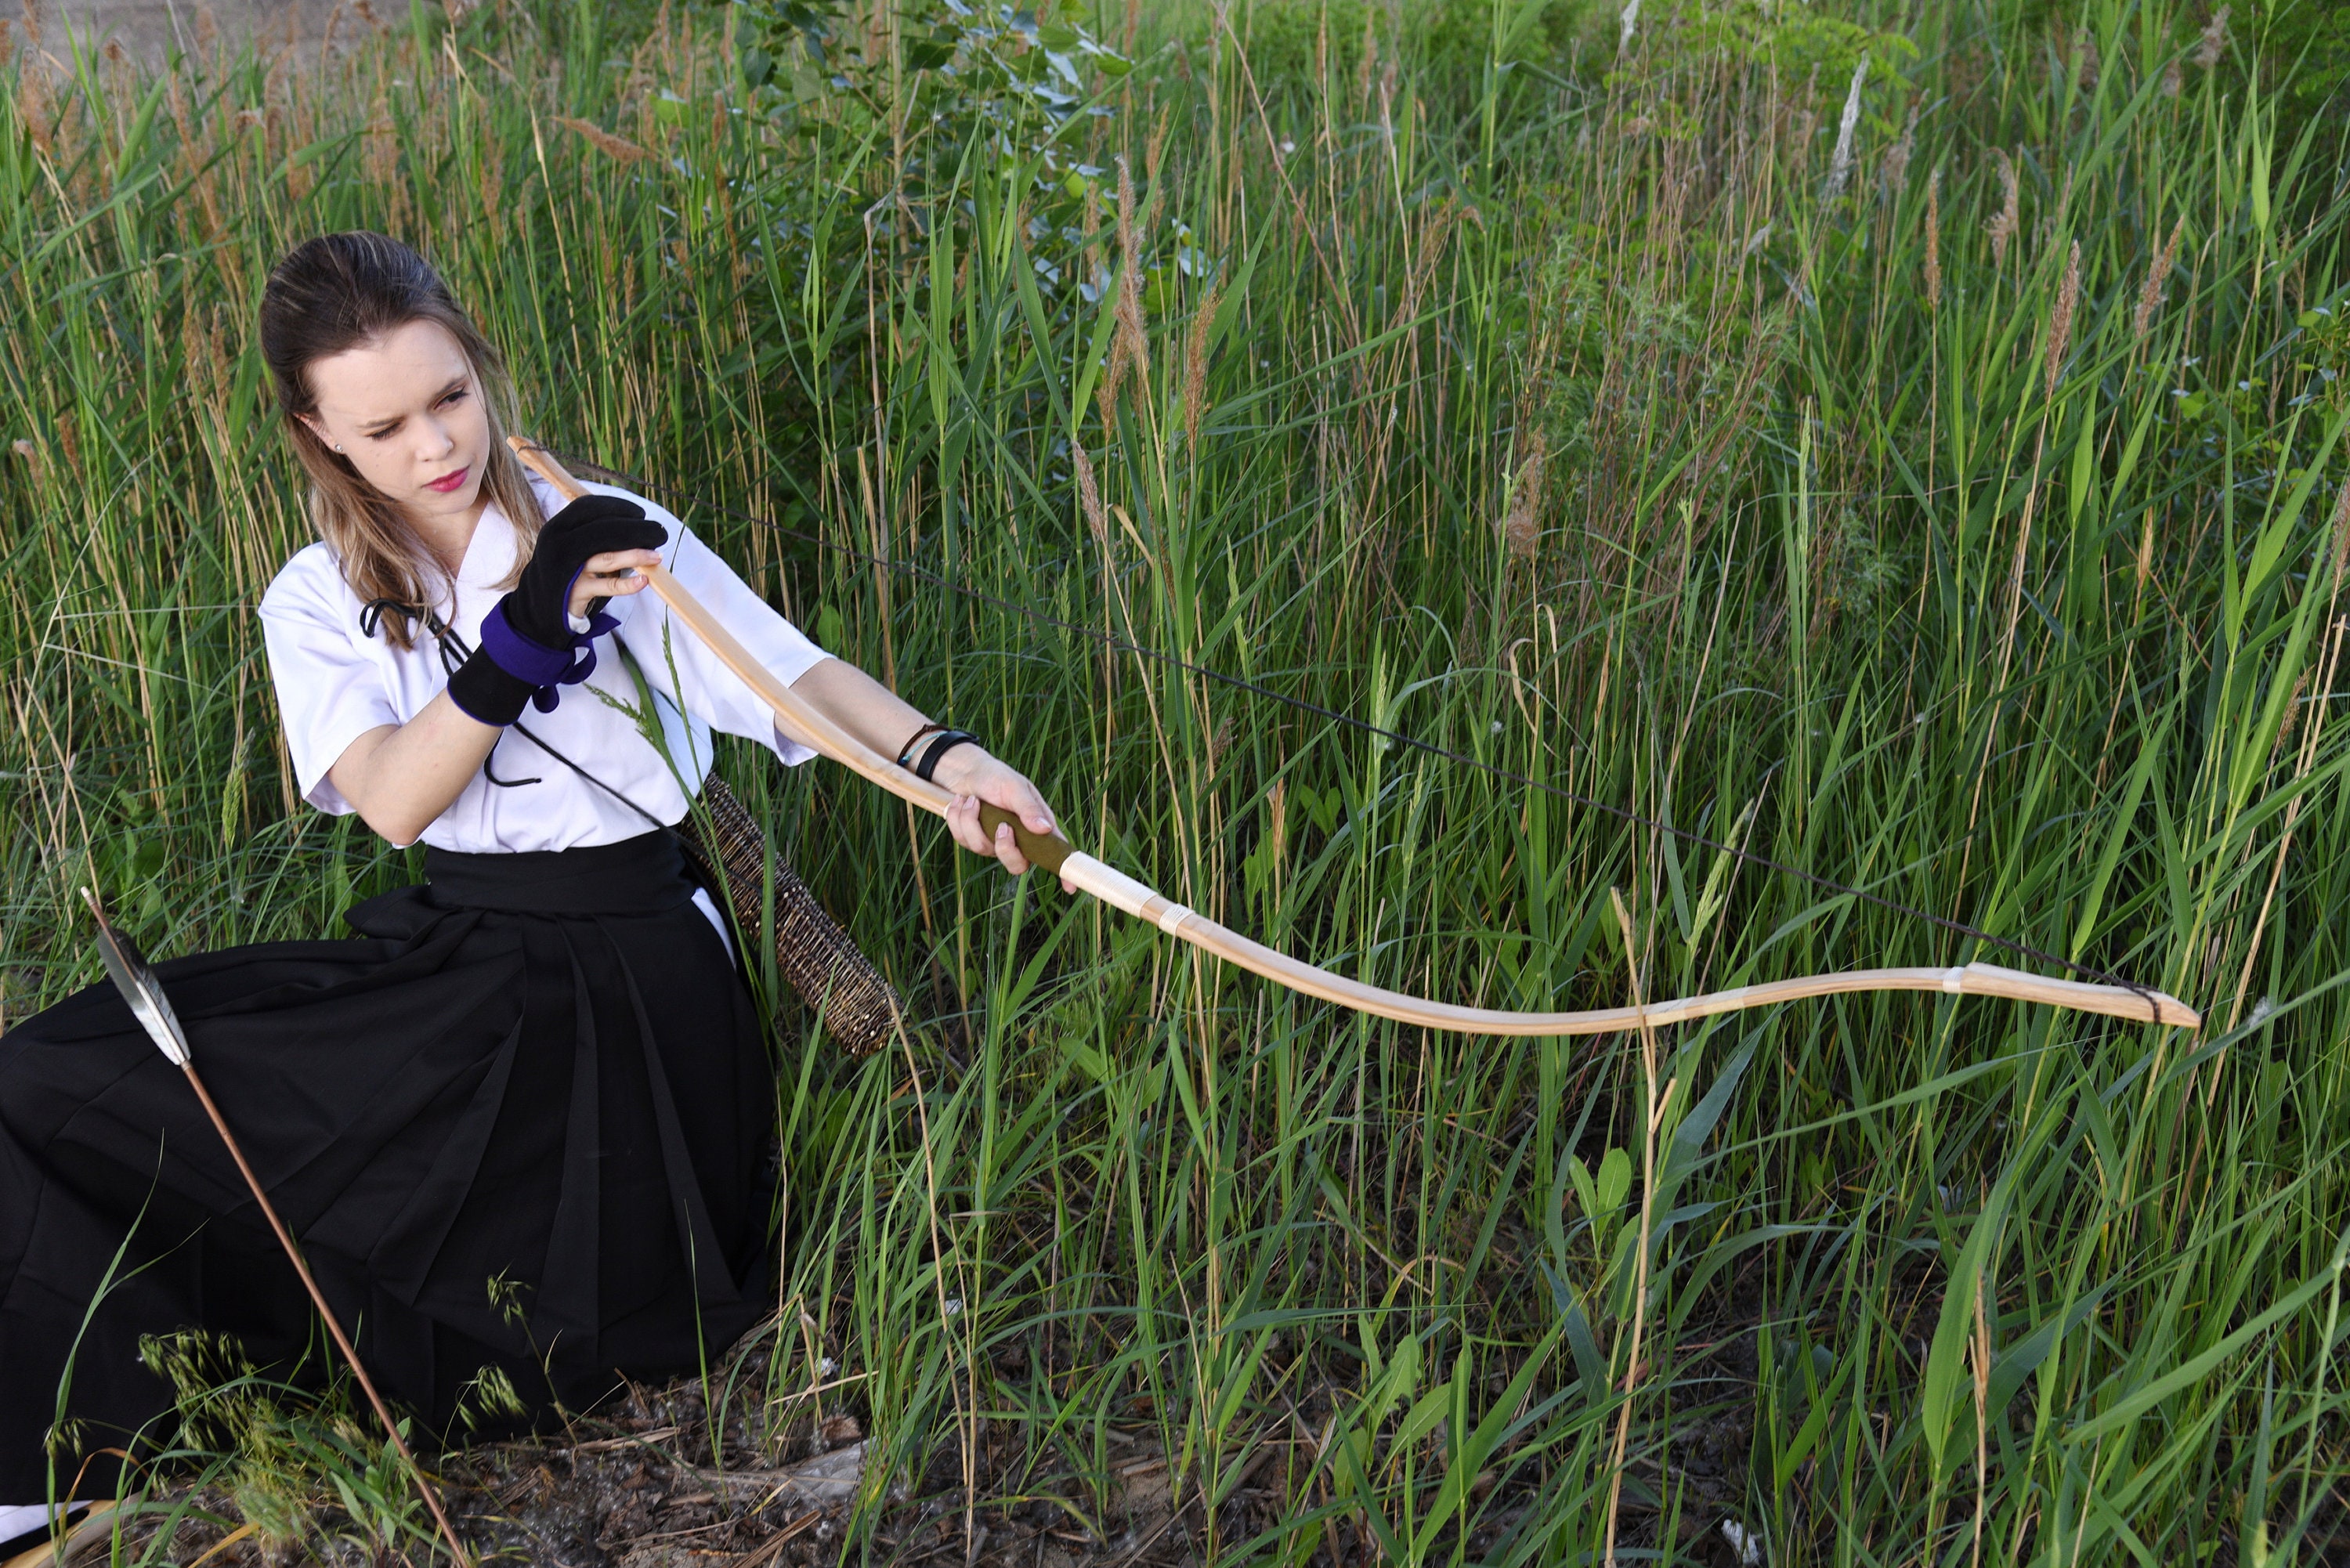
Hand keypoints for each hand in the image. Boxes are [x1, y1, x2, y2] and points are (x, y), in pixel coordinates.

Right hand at [510, 493, 667, 647]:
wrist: (540, 605)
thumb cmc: (564, 570)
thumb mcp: (569, 545)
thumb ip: (593, 533)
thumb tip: (633, 523)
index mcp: (558, 528)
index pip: (589, 508)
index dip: (617, 508)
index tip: (639, 513)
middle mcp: (560, 545)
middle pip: (603, 531)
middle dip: (635, 530)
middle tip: (658, 533)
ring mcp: (568, 570)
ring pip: (607, 558)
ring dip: (636, 555)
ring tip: (657, 556)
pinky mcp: (576, 592)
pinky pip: (608, 587)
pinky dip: (628, 585)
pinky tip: (643, 581)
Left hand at [934, 748, 1074, 892]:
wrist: (966, 773)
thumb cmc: (997, 777)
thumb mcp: (1015, 788)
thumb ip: (1028, 809)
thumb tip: (1044, 829)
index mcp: (1037, 826)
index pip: (1055, 852)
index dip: (1063, 871)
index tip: (1069, 887)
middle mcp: (1018, 839)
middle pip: (1016, 865)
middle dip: (1004, 848)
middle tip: (1001, 826)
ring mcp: (995, 843)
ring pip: (982, 849)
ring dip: (972, 821)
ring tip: (972, 799)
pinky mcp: (974, 840)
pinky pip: (964, 840)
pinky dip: (959, 818)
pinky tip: (962, 802)